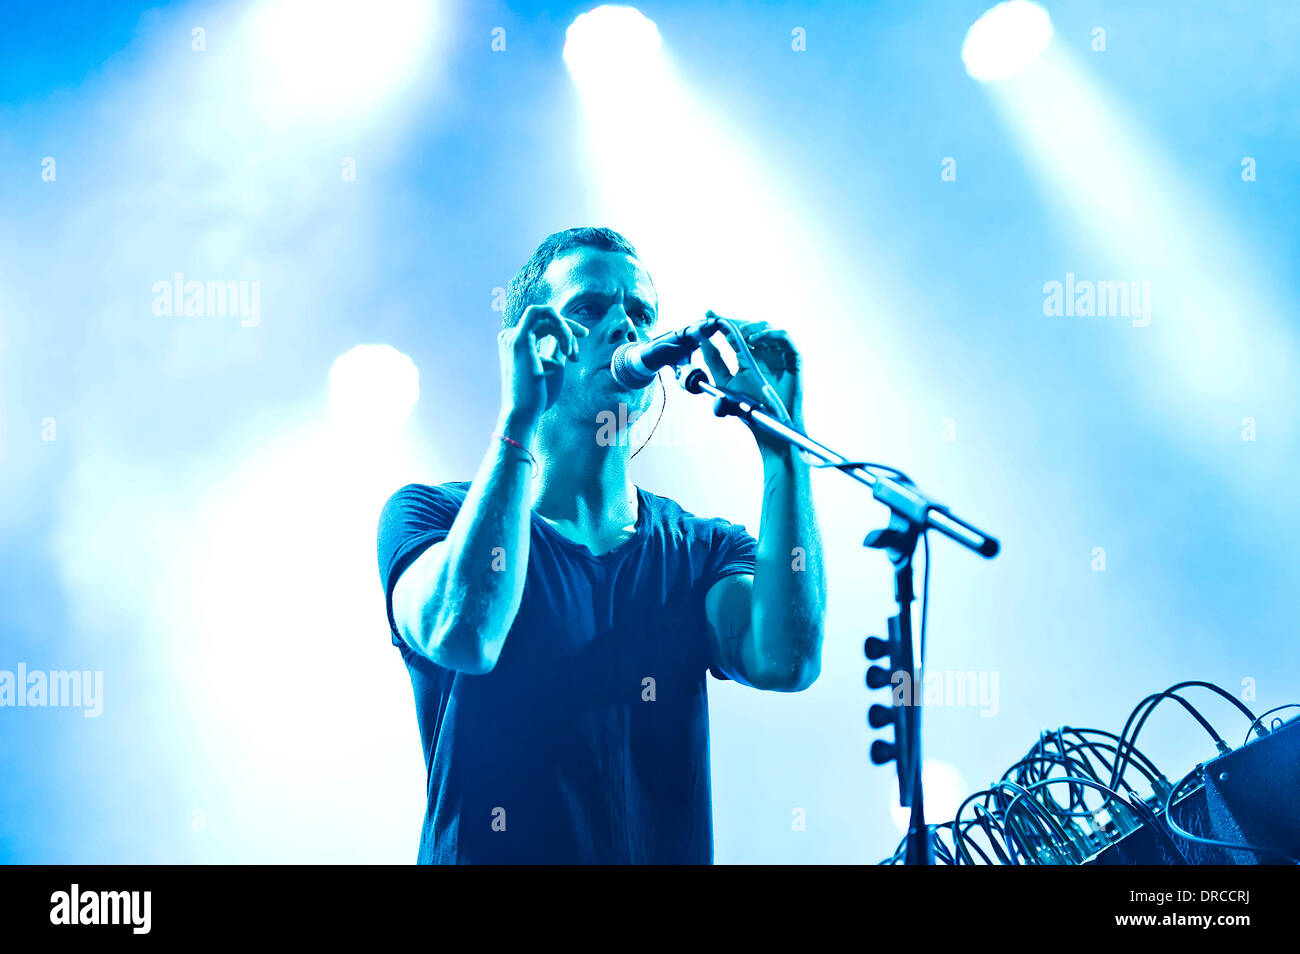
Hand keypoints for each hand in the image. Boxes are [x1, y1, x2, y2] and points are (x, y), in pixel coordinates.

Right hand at [497, 305, 588, 429]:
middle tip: (583, 339)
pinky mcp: (519, 339)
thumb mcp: (553, 367)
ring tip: (572, 354)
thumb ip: (558, 349)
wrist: (524, 412)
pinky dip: (561, 325)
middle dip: (568, 328)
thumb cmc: (539, 395)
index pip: (543, 326)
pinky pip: (543, 314)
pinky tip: (568, 346)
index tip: (576, 350)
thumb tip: (567, 338)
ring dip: (566, 330)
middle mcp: (510, 336)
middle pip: (546, 319)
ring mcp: (512, 336)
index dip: (564, 331)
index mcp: (516, 342)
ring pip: (547, 315)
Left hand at [697, 310, 803, 455]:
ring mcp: (779, 355)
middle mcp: (764, 353)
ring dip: (752, 327)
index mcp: (749, 357)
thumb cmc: (751, 408)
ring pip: (768, 328)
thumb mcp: (725, 383)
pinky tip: (755, 339)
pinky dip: (770, 334)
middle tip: (722, 322)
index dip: (722, 322)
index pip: (735, 334)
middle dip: (735, 322)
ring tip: (739, 334)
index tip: (708, 314)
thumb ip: (714, 363)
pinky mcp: (793, 360)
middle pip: (751, 326)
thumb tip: (703, 342)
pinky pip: (785, 338)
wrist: (769, 427)